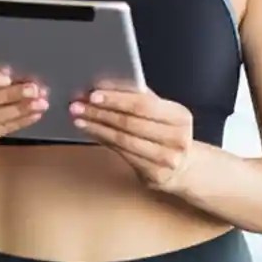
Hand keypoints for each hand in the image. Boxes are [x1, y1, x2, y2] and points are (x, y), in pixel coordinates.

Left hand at [70, 86, 193, 192]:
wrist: (183, 168)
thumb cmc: (165, 133)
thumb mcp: (161, 112)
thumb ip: (139, 97)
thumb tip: (104, 86)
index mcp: (179, 116)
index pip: (143, 104)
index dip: (117, 99)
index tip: (93, 94)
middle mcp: (177, 138)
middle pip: (130, 122)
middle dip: (100, 112)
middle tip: (78, 105)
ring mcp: (166, 159)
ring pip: (123, 139)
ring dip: (97, 126)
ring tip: (79, 118)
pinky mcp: (154, 175)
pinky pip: (122, 153)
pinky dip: (103, 139)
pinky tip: (90, 131)